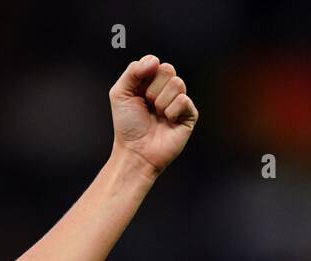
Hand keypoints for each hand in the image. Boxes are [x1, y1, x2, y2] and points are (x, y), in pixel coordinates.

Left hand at [109, 55, 197, 175]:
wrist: (136, 151)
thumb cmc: (127, 125)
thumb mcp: (120, 94)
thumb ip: (132, 72)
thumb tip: (154, 60)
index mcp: (150, 82)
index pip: (154, 62)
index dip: (144, 76)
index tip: (136, 92)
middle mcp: (166, 89)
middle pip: (168, 69)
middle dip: (152, 89)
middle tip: (147, 105)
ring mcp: (179, 100)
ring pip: (177, 84)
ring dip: (160, 102)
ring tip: (156, 115)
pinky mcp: (190, 113)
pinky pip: (183, 100)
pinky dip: (171, 112)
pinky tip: (167, 122)